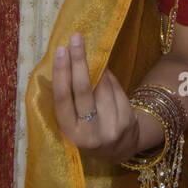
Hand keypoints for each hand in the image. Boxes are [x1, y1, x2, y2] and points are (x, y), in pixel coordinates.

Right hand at [52, 33, 140, 160]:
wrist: (120, 149)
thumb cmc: (89, 130)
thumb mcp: (73, 123)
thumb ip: (70, 100)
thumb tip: (69, 60)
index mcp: (70, 134)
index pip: (63, 99)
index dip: (61, 74)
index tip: (60, 50)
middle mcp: (90, 133)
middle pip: (83, 90)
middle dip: (79, 61)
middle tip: (75, 38)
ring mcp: (111, 128)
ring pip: (103, 87)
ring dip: (97, 68)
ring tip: (89, 56)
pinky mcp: (127, 121)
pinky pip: (116, 90)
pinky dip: (109, 78)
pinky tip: (104, 73)